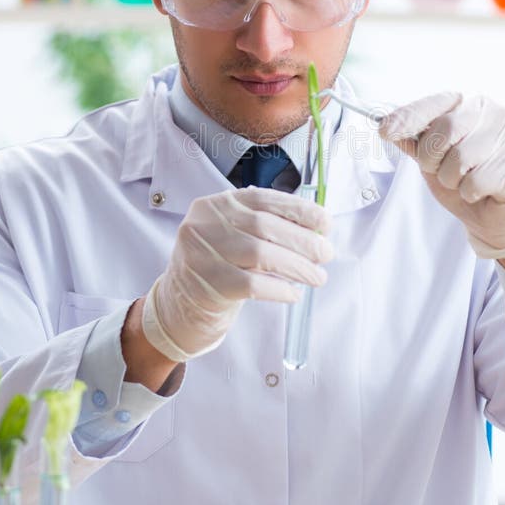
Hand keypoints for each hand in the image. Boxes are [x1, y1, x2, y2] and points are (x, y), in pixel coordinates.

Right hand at [142, 187, 333, 361]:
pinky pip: (252, 285)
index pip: (263, 199)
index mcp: (217, 204)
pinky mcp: (206, 283)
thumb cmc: (218, 267)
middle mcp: (205, 223)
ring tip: (318, 277)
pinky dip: (279, 289)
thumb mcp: (233, 236)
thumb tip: (315, 229)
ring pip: (261, 254)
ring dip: (298, 266)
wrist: (178, 305)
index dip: (299, 209)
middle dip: (303, 241)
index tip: (325, 222)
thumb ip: (265, 226)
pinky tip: (293, 294)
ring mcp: (202, 253)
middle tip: (326, 254)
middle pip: (265, 226)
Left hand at [378, 92, 504, 260]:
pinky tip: (485, 192)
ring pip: (459, 158)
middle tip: (439, 171)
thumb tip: (387, 125)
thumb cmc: (466, 182)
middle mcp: (494, 112)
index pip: (434, 103)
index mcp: (471, 103)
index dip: (407, 117)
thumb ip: (415, 143)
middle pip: (445, 129)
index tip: (384, 130)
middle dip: (431, 158)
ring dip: (452, 180)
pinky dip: (471, 193)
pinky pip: (476, 181)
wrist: (499, 219)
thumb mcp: (433, 162)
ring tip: (467, 182)